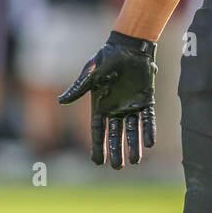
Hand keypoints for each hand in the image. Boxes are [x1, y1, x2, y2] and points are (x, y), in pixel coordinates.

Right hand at [58, 30, 157, 168]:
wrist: (128, 46)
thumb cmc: (106, 57)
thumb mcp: (91, 73)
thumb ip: (79, 88)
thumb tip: (61, 101)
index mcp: (100, 105)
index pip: (98, 130)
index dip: (98, 146)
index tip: (98, 162)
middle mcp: (115, 108)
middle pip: (115, 134)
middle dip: (116, 150)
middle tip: (118, 166)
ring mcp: (131, 105)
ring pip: (132, 130)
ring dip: (134, 145)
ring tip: (135, 161)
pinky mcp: (146, 100)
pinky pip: (148, 119)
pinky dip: (148, 130)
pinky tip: (150, 143)